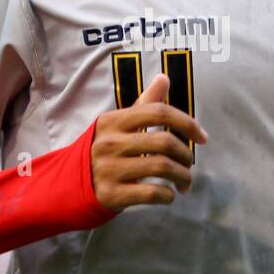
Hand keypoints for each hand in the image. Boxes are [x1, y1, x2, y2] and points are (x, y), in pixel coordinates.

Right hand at [90, 72, 207, 210]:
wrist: (70, 183)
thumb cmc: (105, 150)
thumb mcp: (119, 124)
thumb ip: (144, 103)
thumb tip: (164, 77)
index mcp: (114, 121)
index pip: (159, 112)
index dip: (187, 123)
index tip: (203, 137)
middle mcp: (110, 143)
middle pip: (164, 142)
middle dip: (186, 155)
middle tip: (188, 164)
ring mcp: (109, 169)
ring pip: (162, 168)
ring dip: (183, 176)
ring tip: (184, 181)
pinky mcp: (111, 194)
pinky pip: (152, 193)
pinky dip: (168, 195)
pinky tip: (170, 194)